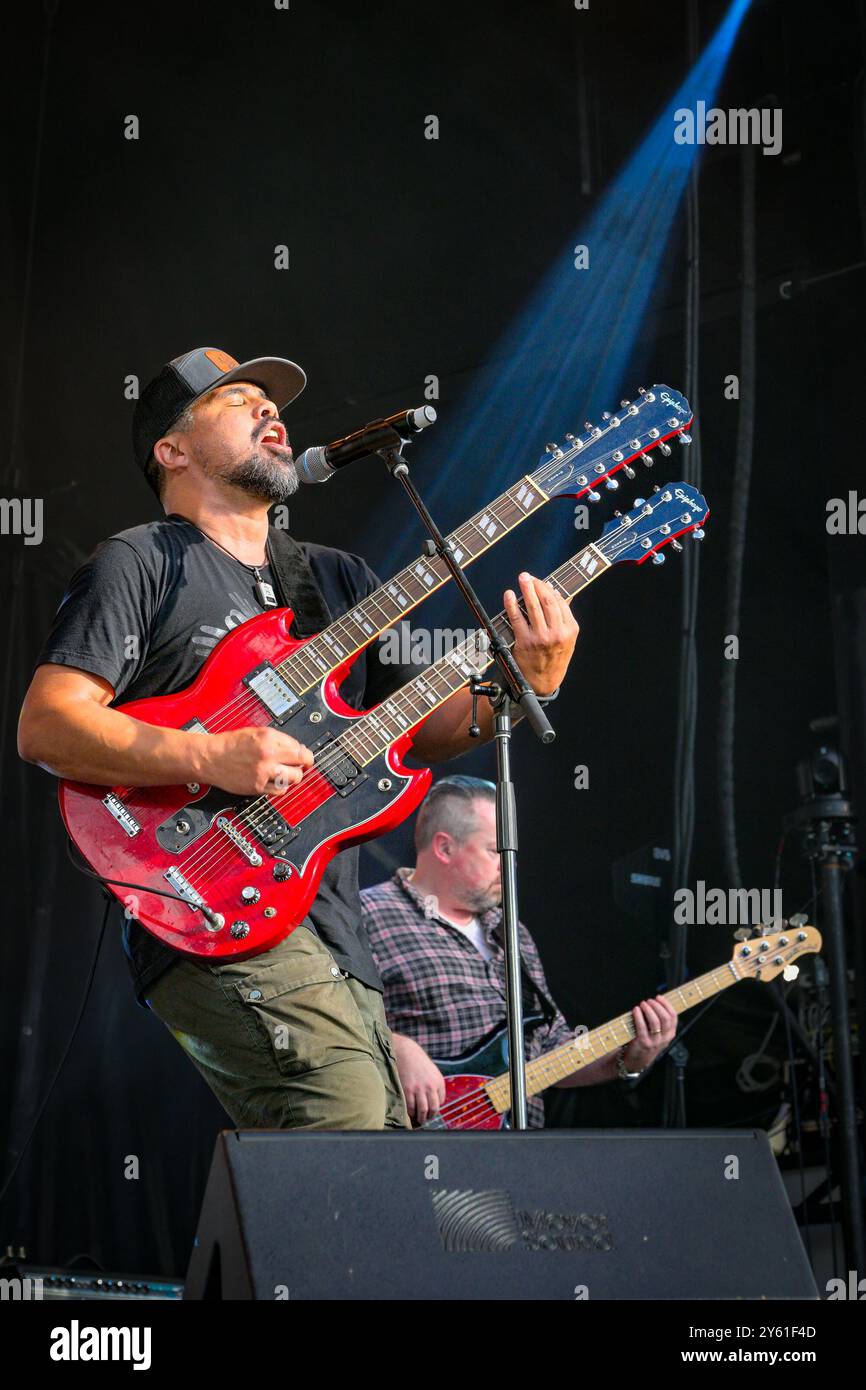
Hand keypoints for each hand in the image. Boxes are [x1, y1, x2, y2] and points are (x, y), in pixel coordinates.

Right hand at [199, 726, 314, 795]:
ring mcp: (263, 772)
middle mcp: (268, 755)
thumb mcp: (255, 732)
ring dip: (292, 777)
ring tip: (285, 773)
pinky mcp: (257, 787)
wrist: (209, 758)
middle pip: (301, 763)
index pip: (300, 748)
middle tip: (299, 766)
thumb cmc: (229, 745)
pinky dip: (280, 787)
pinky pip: (280, 791)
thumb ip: (277, 740)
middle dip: (303, 765)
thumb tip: (296, 748)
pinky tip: (274, 781)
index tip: (304, 756)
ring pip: (294, 778)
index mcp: (269, 738)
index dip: (304, 753)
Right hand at [392, 1032, 445, 1125]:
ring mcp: (419, 1088)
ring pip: (423, 1110)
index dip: (436, 1109)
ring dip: (421, 1118)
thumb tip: (435, 1100)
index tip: (431, 1112)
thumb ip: (435, 1084)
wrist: (405, 1051)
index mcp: (438, 1081)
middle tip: (425, 1120)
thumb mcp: (432, 1071)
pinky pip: (410, 1107)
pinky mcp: (407, 1090)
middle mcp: (430, 1086)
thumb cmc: (418, 1061)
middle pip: (433, 1108)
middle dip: (430, 1117)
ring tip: (418, 1120)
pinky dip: (410, 1113)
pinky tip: (409, 1113)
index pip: (441, 1102)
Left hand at [503, 572, 578, 696]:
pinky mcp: (525, 642)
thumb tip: (560, 596)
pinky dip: (512, 604)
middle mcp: (557, 633)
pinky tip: (510, 595)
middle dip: (538, 585)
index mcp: (570, 630)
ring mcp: (540, 637)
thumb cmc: (554, 659)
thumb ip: (564, 619)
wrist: (542, 683)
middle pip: (547, 601)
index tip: (542, 582)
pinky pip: (517, 618)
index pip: (560, 603)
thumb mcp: (567, 640)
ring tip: (522, 578)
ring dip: (527, 589)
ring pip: (533, 607)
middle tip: (529, 576)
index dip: (549, 589)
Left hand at [622, 995, 677, 1071]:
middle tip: (649, 1000)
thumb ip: (660, 1021)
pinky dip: (639, 1016)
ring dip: (648, 1009)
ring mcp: (655, 1041)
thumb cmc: (647, 1042)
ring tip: (643, 1004)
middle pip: (665, 1018)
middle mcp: (664, 1038)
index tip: (659, 997)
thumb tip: (656, 1002)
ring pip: (655, 1021)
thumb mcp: (659, 1034)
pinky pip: (642, 1027)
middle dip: (657, 1005)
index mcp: (670, 1034)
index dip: (666, 1004)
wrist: (637, 1060)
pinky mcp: (644, 1043)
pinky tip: (636, 1010)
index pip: (673, 1017)